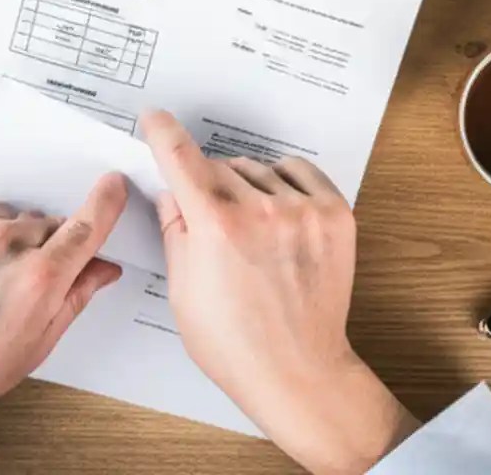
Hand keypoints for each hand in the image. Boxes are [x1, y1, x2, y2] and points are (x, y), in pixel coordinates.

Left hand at [0, 174, 127, 447]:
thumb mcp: (39, 341)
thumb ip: (77, 295)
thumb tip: (105, 266)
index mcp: (39, 279)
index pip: (86, 225)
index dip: (105, 203)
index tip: (113, 185)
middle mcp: (4, 246)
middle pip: (47, 224)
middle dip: (46, 246)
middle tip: (24, 282)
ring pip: (10, 217)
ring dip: (9, 238)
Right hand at [142, 112, 418, 473]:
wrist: (298, 371)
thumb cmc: (234, 343)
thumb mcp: (182, 289)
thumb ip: (175, 230)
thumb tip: (171, 192)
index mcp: (215, 225)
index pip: (181, 157)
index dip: (163, 133)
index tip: (156, 119)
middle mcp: (260, 209)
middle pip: (219, 167)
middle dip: (207, 186)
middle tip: (212, 223)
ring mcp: (302, 210)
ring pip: (258, 170)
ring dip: (247, 187)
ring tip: (250, 232)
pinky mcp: (335, 215)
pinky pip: (301, 172)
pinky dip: (285, 182)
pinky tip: (278, 211)